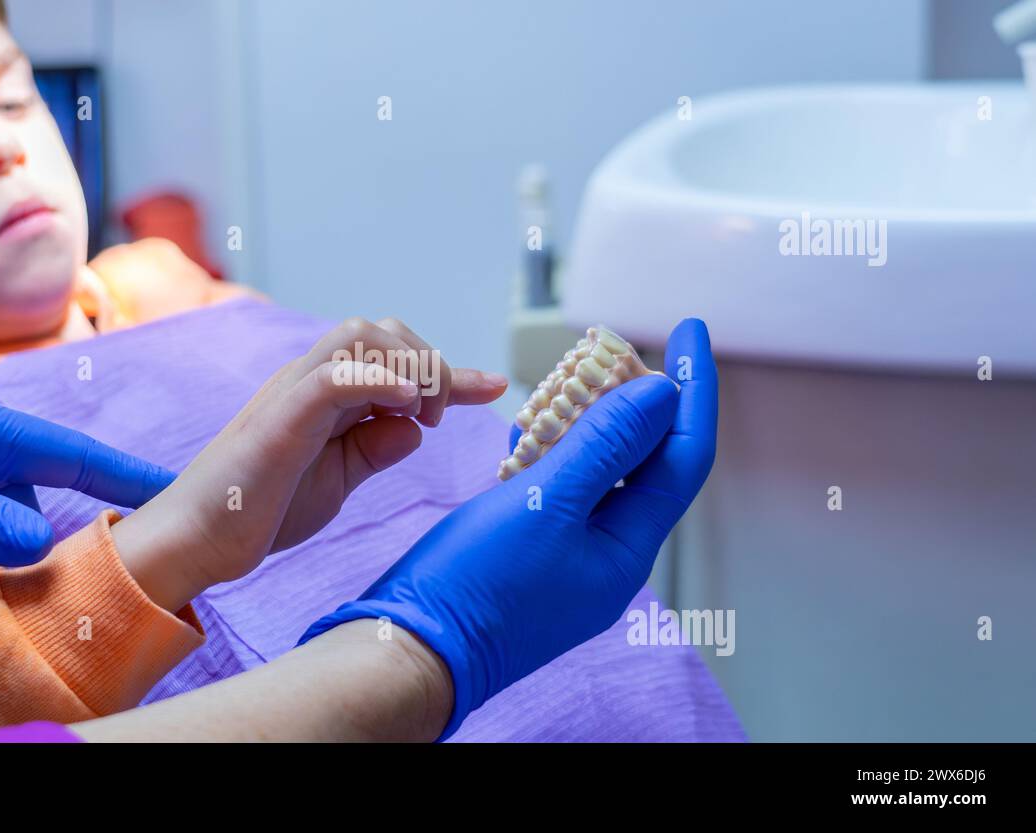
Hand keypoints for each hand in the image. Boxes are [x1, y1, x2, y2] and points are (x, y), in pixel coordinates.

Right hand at [110, 317, 506, 607]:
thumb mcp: (336, 479)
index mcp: (321, 393)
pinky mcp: (281, 419)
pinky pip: (335, 377)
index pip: (391, 357)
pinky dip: (380, 382)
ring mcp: (292, 393)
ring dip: (410, 367)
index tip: (494, 388)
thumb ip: (373, 449)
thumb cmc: (259, 510)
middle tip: (441, 418)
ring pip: (360, 337)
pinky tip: (408, 407)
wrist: (195, 541)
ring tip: (424, 415)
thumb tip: (415, 425)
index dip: (449, 371)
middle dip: (429, 362)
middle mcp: (307, 380)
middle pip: (381, 330)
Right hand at [299, 319, 716, 738]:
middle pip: (645, 461)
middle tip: (618, 346)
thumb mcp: (544, 502)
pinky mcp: (532, 551)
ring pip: (600, 472)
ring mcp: (569, 555)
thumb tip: (661, 393)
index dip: (692, 389)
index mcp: (626, 548)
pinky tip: (533, 425)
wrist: (413, 648)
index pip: (683, 456)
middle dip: (637, 399)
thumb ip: (606, 445)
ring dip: (593, 420)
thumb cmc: (476, 584)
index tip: (690, 329)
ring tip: (577, 375)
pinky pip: (562, 489)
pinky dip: (556, 449)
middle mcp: (607, 553)